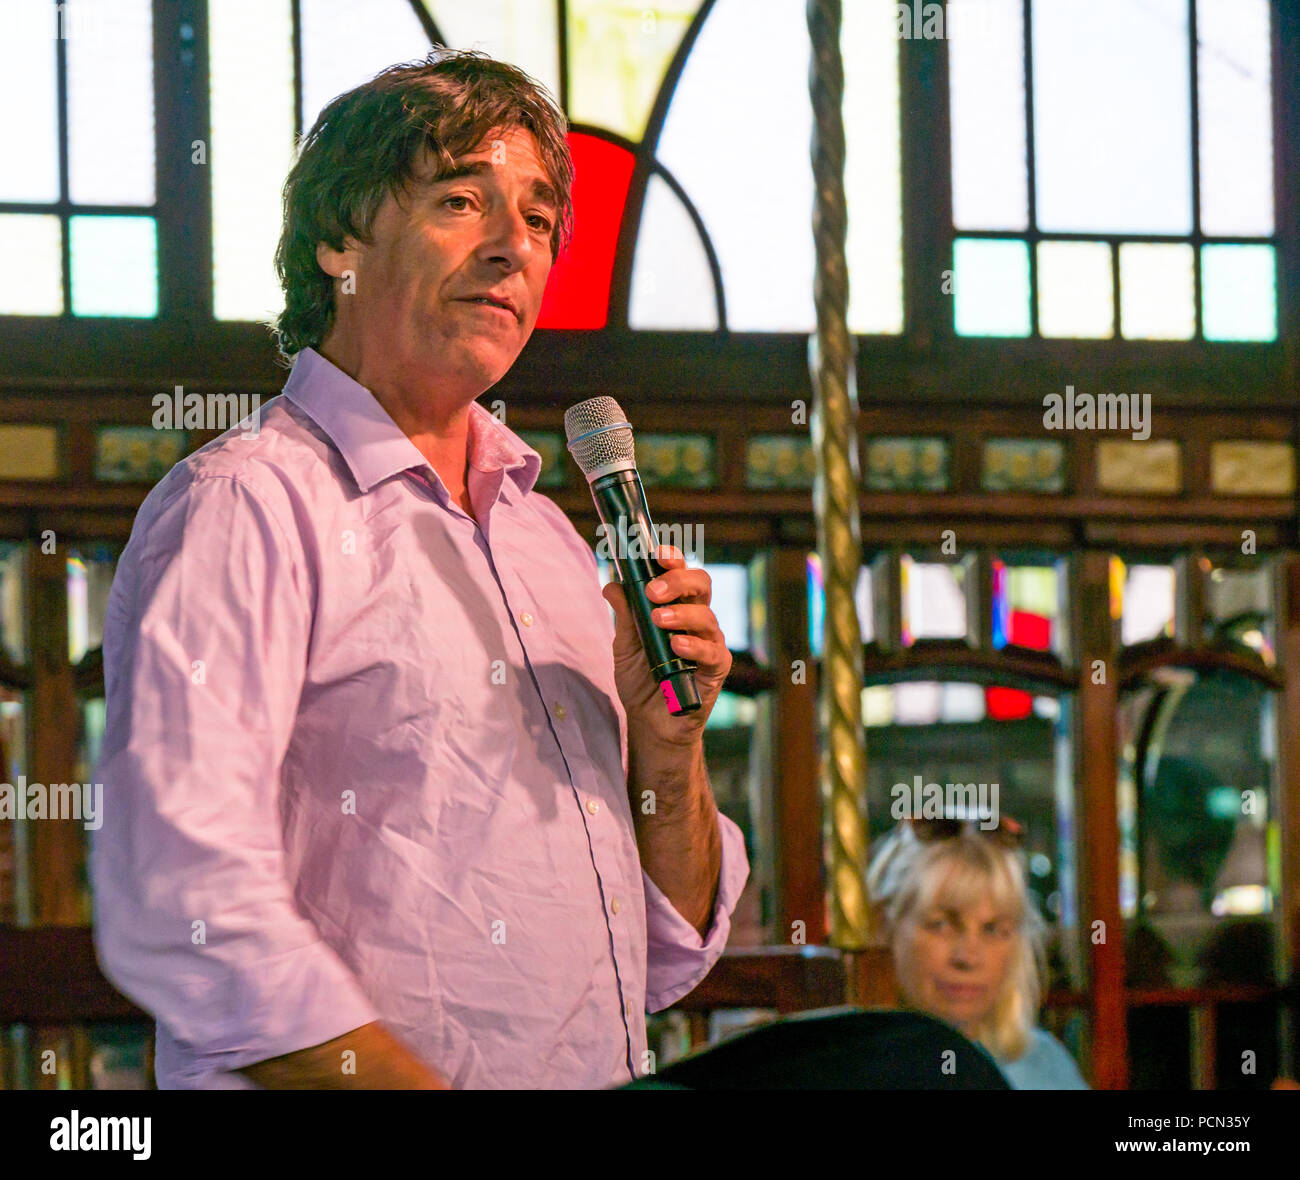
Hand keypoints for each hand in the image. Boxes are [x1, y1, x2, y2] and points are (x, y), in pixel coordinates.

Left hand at [601, 544, 731, 748]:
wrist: (650, 722)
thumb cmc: (642, 679)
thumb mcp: (625, 645)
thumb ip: (624, 615)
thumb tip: (612, 584)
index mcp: (677, 606)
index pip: (681, 574)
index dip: (673, 560)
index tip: (657, 554)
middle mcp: (696, 618)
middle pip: (700, 584)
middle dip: (678, 581)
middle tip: (653, 591)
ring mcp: (709, 641)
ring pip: (705, 615)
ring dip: (681, 614)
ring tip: (659, 620)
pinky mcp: (717, 668)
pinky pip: (712, 651)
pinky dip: (694, 645)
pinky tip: (676, 644)